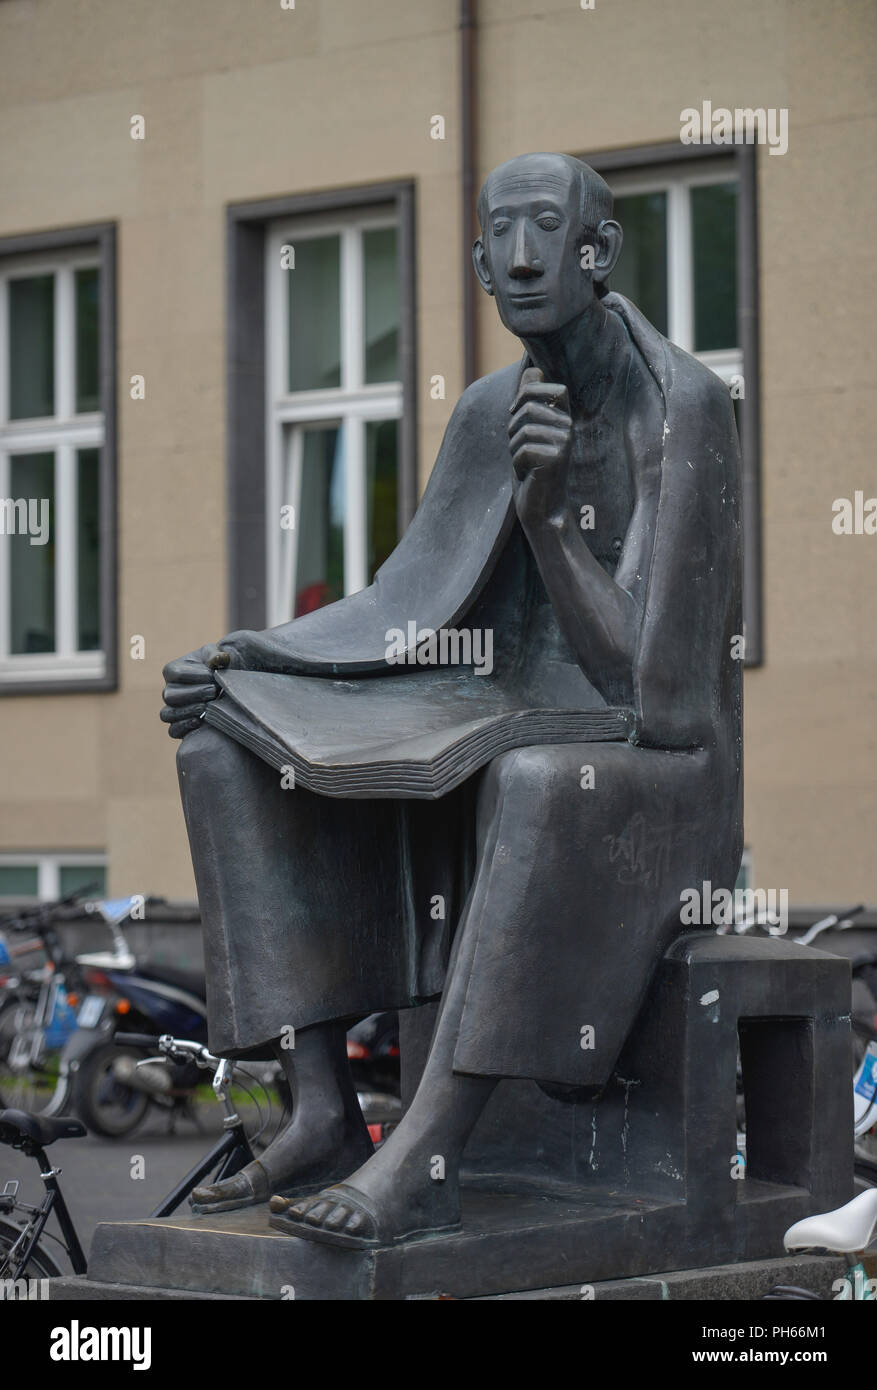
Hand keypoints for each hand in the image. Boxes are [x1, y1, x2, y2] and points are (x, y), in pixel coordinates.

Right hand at [160, 644, 228, 739]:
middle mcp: (168, 691)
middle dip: (194, 693)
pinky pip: (173, 731)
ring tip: (207, 706)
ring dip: (188, 711)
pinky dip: (184, 727)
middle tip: (214, 691)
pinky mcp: (178, 725)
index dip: (195, 675)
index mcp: (172, 671)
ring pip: (167, 714)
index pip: (175, 674)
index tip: (214, 675)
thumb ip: (216, 655)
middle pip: (170, 696)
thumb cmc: (216, 667)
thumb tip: (220, 659)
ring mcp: (171, 709)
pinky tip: (200, 721)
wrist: (222, 685)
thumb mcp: (216, 655)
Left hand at [508, 366, 571, 523]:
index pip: (544, 384)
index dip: (523, 394)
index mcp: (563, 415)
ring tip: (525, 463)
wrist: (541, 506)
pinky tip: (529, 474)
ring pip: (523, 429)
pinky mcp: (558, 458)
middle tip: (521, 449)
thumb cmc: (532, 469)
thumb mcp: (527, 431)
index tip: (515, 414)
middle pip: (527, 407)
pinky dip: (518, 464)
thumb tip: (533, 370)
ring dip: (514, 449)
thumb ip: (529, 402)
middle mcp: (568, 425)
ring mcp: (565, 441)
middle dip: (513, 429)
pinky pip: (523, 450)